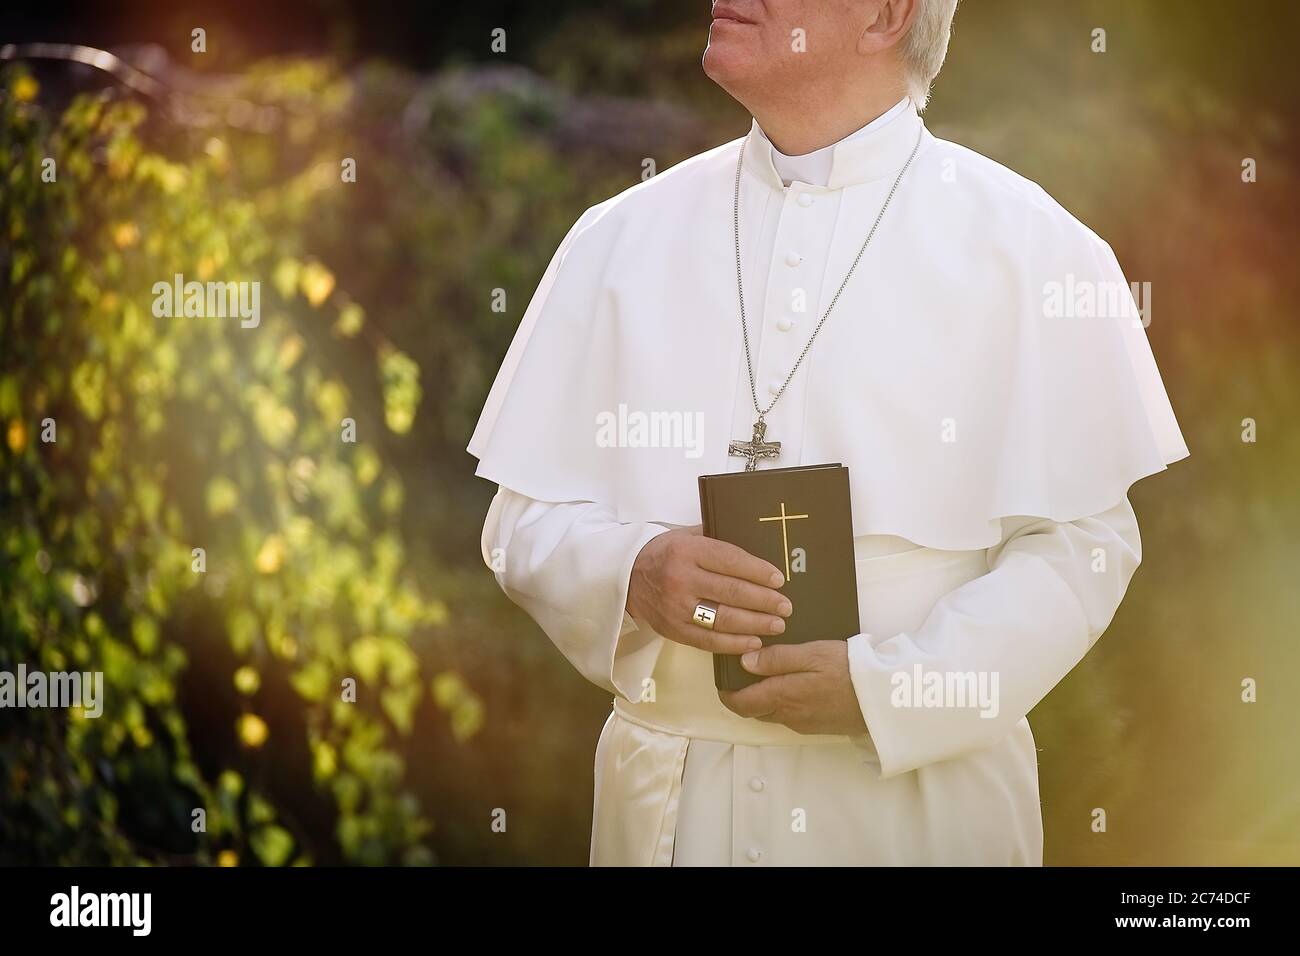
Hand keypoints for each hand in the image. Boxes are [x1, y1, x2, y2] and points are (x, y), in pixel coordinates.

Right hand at [627, 526, 791, 654]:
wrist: (625, 577)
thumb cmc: (664, 554)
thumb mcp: (685, 536)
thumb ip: (716, 537)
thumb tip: (756, 541)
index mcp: (687, 550)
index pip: (731, 561)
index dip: (758, 571)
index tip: (779, 579)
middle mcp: (681, 579)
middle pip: (732, 592)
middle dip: (764, 601)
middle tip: (785, 606)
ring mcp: (676, 607)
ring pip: (723, 619)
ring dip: (755, 624)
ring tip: (777, 624)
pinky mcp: (673, 630)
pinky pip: (708, 641)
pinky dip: (734, 644)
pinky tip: (753, 641)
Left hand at [719, 641, 866, 735]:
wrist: (885, 699)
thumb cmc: (848, 670)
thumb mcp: (811, 654)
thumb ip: (776, 659)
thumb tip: (744, 662)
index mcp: (781, 697)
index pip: (739, 703)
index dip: (726, 692)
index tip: (723, 675)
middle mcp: (788, 716)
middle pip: (754, 710)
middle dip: (743, 694)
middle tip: (743, 669)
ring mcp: (804, 723)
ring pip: (772, 712)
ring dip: (765, 697)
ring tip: (769, 671)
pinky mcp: (818, 725)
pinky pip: (791, 715)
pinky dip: (784, 701)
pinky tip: (795, 682)